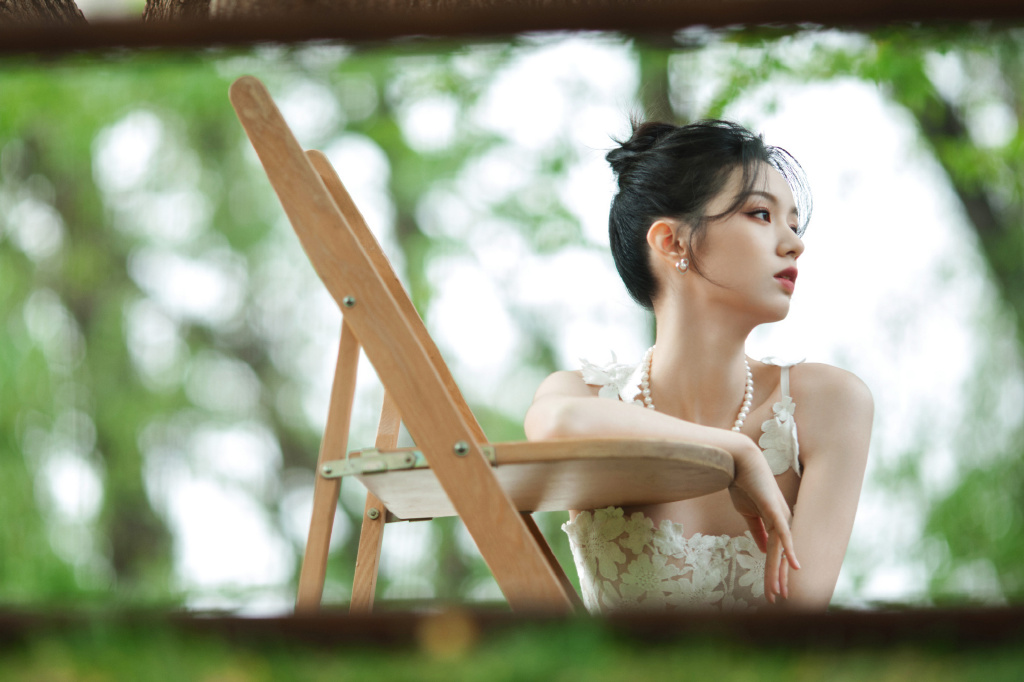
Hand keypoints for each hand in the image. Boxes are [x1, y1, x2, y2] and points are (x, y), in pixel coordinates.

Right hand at [726, 439, 799, 602]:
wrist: (738, 461)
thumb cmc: (743, 483)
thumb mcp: (747, 513)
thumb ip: (756, 531)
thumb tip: (764, 550)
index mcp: (774, 522)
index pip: (776, 553)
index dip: (774, 572)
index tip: (773, 591)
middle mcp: (782, 521)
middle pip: (780, 556)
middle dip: (778, 579)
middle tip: (778, 600)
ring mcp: (780, 516)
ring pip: (780, 551)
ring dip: (777, 573)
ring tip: (778, 593)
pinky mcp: (775, 511)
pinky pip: (783, 534)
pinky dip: (789, 550)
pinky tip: (794, 567)